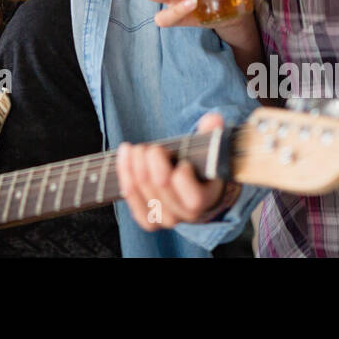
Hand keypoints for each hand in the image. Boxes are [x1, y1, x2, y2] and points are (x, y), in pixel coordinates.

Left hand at [116, 113, 240, 231]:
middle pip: (160, 184)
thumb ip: (213, 134)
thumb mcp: (209, 151)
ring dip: (134, 162)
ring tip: (135, 149)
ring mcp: (164, 219)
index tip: (180, 159)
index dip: (181, 172)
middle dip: (152, 158)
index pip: (191, 193)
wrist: (193, 192)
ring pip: (141, 188)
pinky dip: (124, 172)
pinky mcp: (147, 218)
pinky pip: (130, 197)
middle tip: (151, 147)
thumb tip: (213, 119)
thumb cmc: (199, 167)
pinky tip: (125, 156)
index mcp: (203, 200)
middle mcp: (184, 215)